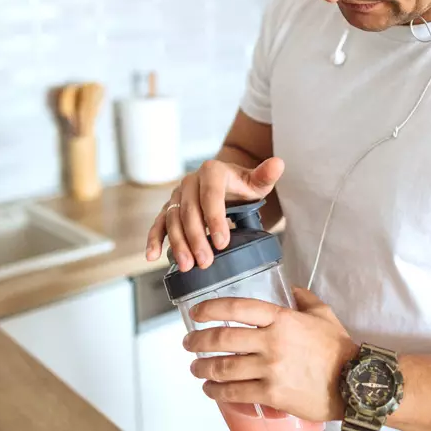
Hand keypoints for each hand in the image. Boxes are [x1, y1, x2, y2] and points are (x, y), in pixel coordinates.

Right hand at [146, 157, 283, 270]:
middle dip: (197, 238)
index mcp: (212, 171)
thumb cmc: (243, 186)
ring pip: (173, 219)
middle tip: (206, 262)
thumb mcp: (257, 182)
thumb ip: (266, 175)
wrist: (227, 185)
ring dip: (178, 243)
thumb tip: (278, 163)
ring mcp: (178, 195)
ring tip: (187, 266)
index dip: (215, 219)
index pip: (211, 195)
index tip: (223, 242)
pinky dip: (154, 239)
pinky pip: (159, 223)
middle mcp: (191, 181)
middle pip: (190, 211)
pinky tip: (152, 256)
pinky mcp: (169, 208)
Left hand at [184, 288, 358, 422]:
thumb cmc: (339, 350)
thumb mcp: (323, 314)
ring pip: (223, 367)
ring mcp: (270, 369)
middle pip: (222, 338)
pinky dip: (216, 391)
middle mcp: (272, 342)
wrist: (354, 383)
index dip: (211, 308)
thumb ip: (304, 298)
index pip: (237, 308)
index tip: (197, 313)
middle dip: (198, 341)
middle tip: (189, 343)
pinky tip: (210, 388)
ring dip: (202, 367)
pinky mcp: (271, 394)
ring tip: (195, 367)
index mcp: (282, 319)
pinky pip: (234, 393)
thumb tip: (291, 288)